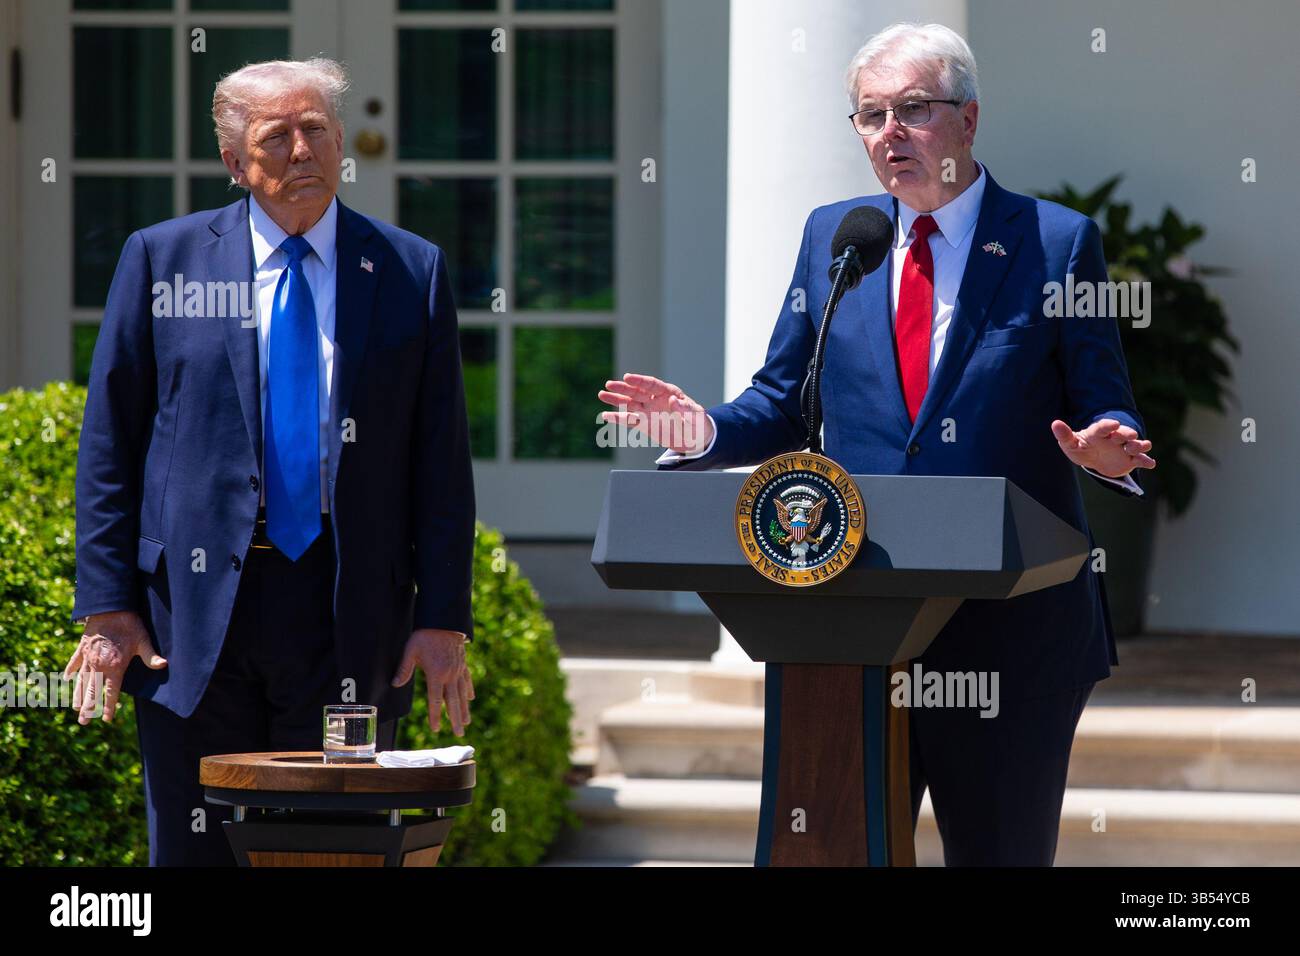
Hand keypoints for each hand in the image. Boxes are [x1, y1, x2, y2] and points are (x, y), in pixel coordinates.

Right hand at [63, 610, 166, 724]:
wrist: (109, 608)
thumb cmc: (129, 624)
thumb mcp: (143, 640)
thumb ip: (151, 656)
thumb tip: (164, 665)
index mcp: (114, 667)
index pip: (111, 692)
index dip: (109, 707)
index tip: (107, 719)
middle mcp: (98, 666)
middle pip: (92, 691)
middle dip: (88, 708)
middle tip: (84, 723)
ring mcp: (88, 658)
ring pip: (81, 681)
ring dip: (78, 695)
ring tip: (75, 708)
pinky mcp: (81, 648)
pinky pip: (73, 663)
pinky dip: (69, 671)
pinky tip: (65, 679)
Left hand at [391, 629, 473, 736]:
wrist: (444, 620)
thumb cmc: (425, 636)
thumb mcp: (411, 651)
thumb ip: (404, 669)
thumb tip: (395, 684)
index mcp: (436, 674)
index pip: (435, 700)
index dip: (435, 716)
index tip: (436, 729)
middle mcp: (450, 675)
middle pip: (453, 701)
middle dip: (455, 719)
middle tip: (459, 734)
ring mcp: (458, 670)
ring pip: (462, 693)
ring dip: (464, 709)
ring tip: (466, 722)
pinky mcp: (462, 664)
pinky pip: (467, 679)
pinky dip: (468, 689)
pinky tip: (470, 698)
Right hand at [598, 373, 713, 454]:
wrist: (696, 440)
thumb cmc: (699, 424)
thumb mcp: (696, 416)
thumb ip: (685, 409)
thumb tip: (674, 401)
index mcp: (669, 393)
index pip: (652, 384)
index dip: (639, 381)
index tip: (627, 378)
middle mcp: (656, 400)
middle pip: (637, 392)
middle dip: (623, 388)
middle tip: (609, 385)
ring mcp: (649, 412)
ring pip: (630, 404)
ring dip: (616, 400)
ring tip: (602, 395)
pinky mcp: (645, 424)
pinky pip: (629, 420)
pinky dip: (618, 418)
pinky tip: (606, 416)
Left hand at [1050, 418, 1155, 478]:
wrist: (1094, 458)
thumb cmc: (1081, 448)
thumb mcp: (1071, 444)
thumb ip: (1064, 435)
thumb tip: (1055, 423)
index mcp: (1099, 433)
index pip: (1104, 427)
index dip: (1109, 425)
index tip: (1114, 424)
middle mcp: (1115, 438)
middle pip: (1124, 433)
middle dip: (1127, 433)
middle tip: (1129, 435)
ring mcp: (1124, 448)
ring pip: (1136, 444)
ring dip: (1138, 445)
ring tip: (1135, 448)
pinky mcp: (1131, 460)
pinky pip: (1141, 459)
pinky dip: (1146, 461)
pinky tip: (1149, 463)